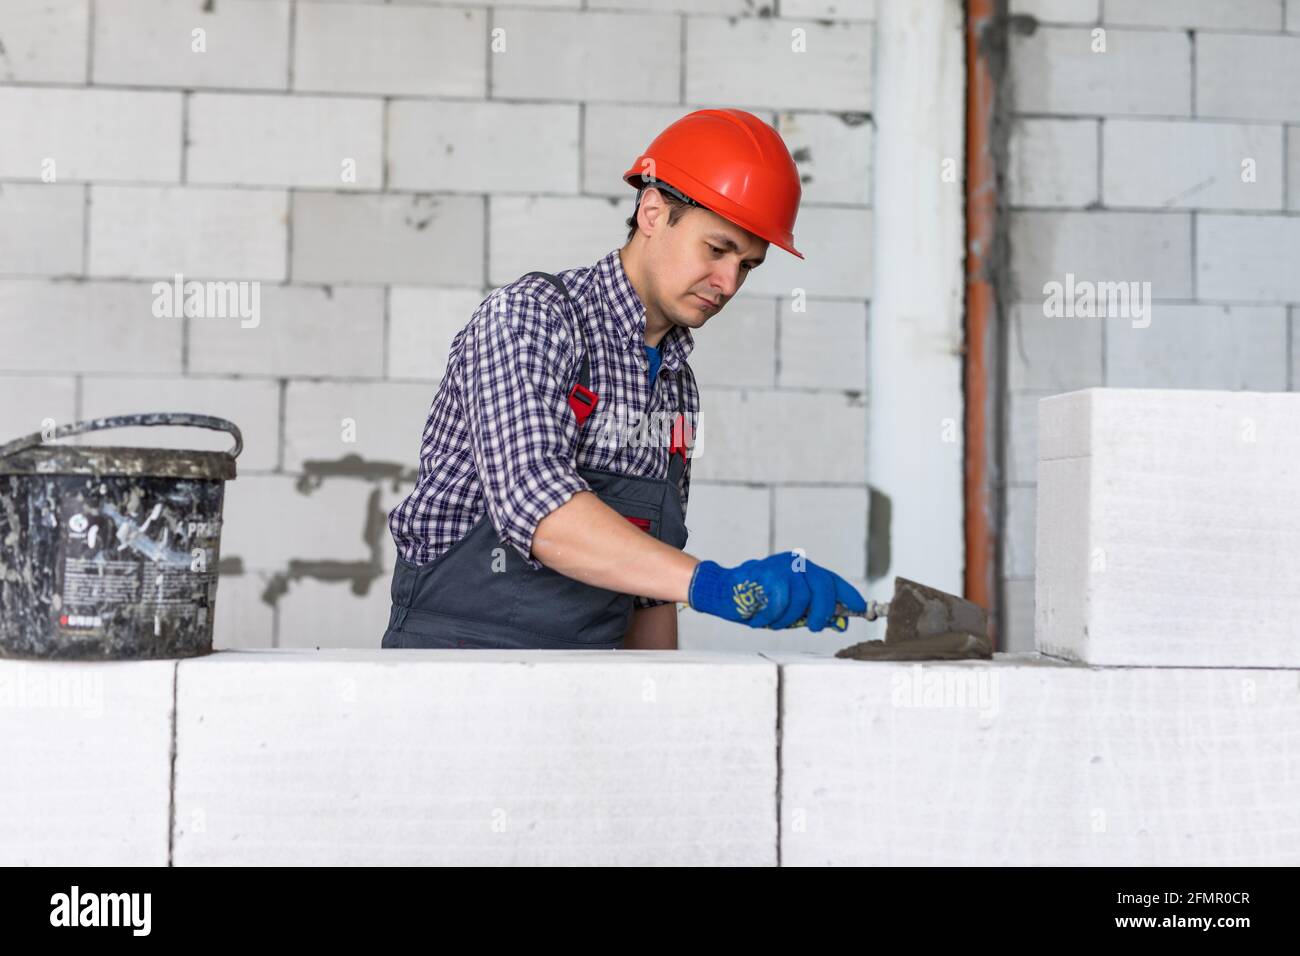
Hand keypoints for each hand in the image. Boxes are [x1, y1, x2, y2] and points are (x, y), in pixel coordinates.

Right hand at [687, 551, 866, 631]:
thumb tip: (840, 623)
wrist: (723, 592)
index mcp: (804, 571)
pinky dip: (771, 617)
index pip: (833, 581)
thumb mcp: (790, 610)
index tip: (861, 610)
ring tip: (772, 622)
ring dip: (787, 619)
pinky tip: (760, 618)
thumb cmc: (758, 602)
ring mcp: (782, 566)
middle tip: (814, 627)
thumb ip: (813, 614)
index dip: (849, 596)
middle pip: (823, 587)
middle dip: (822, 612)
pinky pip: (780, 602)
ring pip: (801, 598)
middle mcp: (796, 564)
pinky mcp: (767, 572)